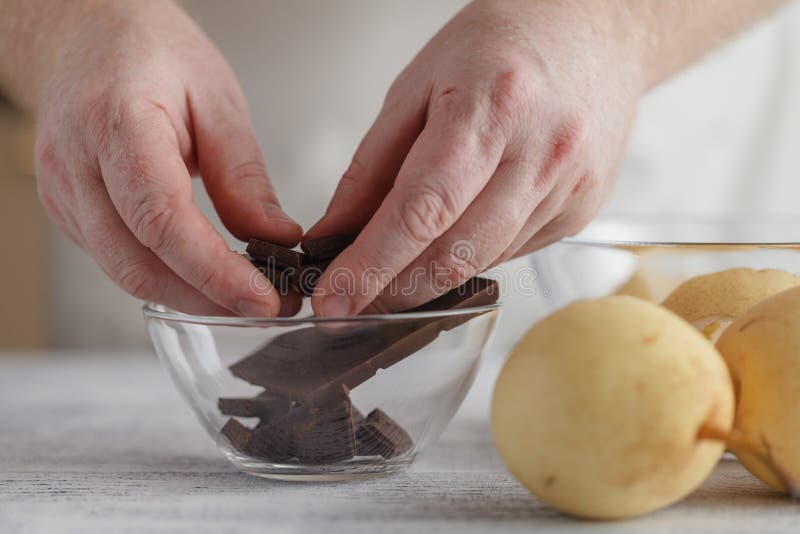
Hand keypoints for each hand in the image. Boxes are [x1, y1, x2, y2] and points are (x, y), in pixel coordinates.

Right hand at [33, 1, 301, 315]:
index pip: (161, 219)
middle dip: (209, 299)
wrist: (85, 36)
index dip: (213, 271)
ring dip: (192, 297)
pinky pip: (119, 261)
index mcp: (115, 123)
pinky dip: (168, 279)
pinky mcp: (70, 211)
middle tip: (271, 307)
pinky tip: (208, 277)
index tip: (264, 299)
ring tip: (248, 297)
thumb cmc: (150, 52)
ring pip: (126, 274)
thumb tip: (276, 240)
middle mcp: (76, 166)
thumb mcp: (217, 99)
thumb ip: (243, 176)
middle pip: (138, 264)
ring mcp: (64, 194)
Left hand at [306, 0, 641, 314]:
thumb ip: (372, 164)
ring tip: (394, 269)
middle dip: (394, 292)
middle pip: (455, 254)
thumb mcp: (418, 84)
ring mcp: (569, 188)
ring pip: (483, 262)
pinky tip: (455, 236)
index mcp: (492, 107)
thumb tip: (336, 231)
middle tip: (352, 305)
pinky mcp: (582, 212)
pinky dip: (471, 257)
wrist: (597, 30)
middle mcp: (541, 152)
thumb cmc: (504, 42)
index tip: (333, 301)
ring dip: (429, 278)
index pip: (422, 211)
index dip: (371, 266)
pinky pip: (512, 253)